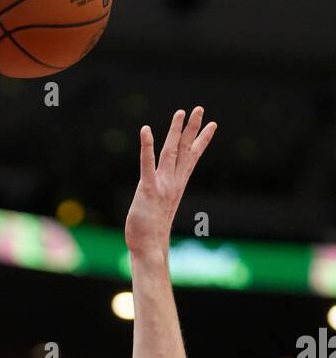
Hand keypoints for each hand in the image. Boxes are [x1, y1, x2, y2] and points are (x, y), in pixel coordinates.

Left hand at [125, 107, 216, 255]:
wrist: (149, 249)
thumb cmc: (151, 233)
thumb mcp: (160, 211)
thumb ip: (162, 201)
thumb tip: (165, 200)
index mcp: (176, 186)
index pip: (191, 158)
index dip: (201, 140)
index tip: (211, 124)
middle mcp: (172, 183)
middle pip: (185, 150)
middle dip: (192, 128)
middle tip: (199, 108)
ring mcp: (161, 185)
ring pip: (170, 152)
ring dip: (176, 131)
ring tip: (181, 112)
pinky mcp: (147, 190)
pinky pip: (147, 165)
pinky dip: (146, 146)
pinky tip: (145, 130)